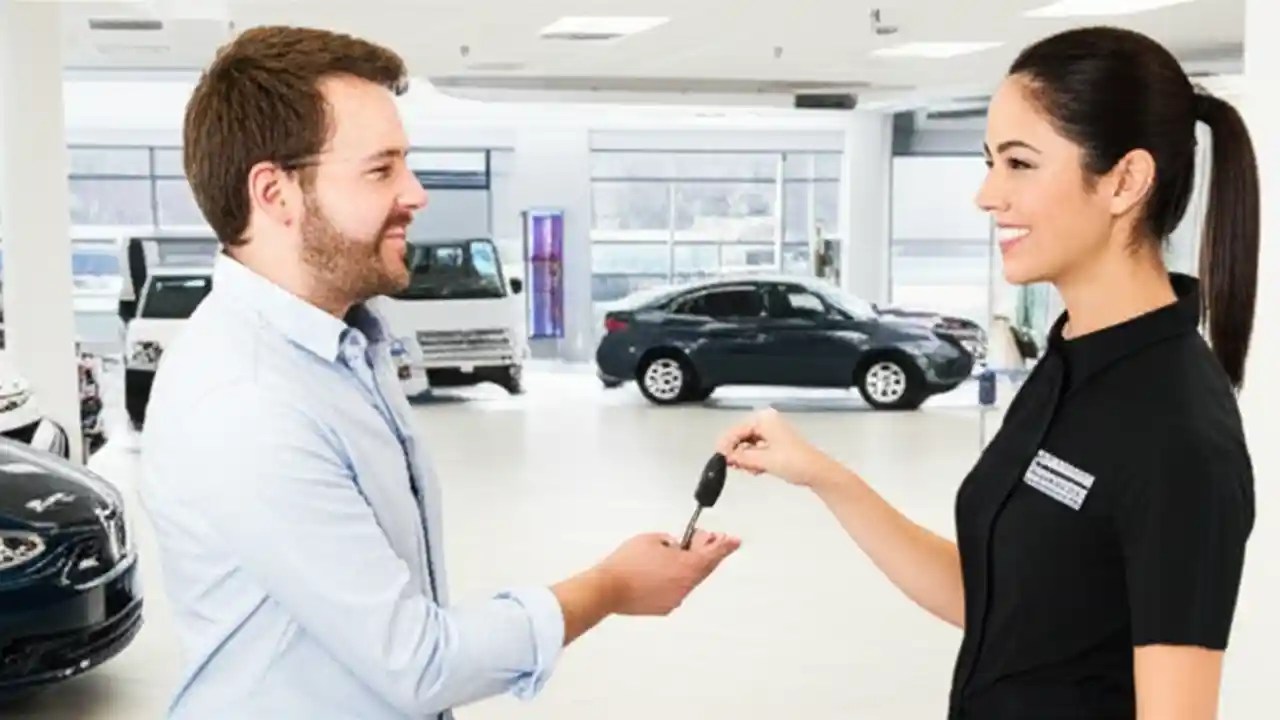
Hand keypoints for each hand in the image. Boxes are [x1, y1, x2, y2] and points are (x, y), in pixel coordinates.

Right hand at [594, 530, 740, 615]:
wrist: (608, 588)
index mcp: (687, 566)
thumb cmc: (627, 564)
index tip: (734, 541)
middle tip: (703, 540)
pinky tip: (660, 571)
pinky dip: (672, 579)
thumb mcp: (654, 539)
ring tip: (674, 554)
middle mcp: (685, 585)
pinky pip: (675, 590)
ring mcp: (675, 598)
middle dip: (705, 552)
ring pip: (688, 579)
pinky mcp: (664, 607)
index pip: (714, 554)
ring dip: (687, 566)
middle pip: (703, 567)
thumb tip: (675, 546)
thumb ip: (672, 541)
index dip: (726, 546)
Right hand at [715, 407, 830, 486]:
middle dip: (736, 452)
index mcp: (764, 420)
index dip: (726, 445)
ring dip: (745, 457)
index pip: (737, 430)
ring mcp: (773, 432)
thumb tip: (725, 457)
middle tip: (731, 466)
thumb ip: (742, 457)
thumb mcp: (764, 460)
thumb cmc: (793, 462)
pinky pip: (758, 448)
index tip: (718, 458)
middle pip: (742, 436)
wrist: (817, 472)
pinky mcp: (777, 443)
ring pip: (749, 444)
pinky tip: (755, 470)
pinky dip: (754, 459)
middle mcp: (767, 422)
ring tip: (746, 469)